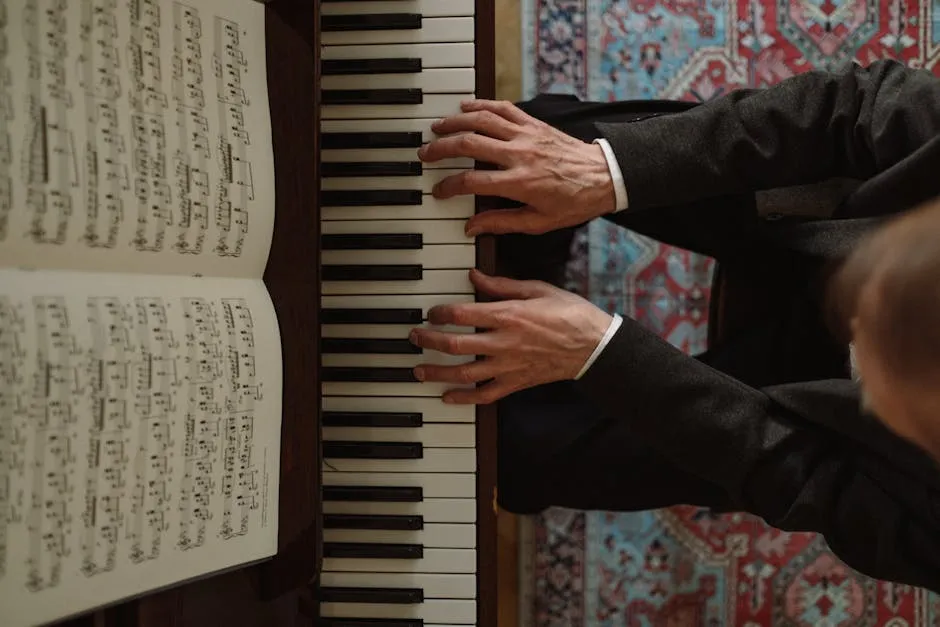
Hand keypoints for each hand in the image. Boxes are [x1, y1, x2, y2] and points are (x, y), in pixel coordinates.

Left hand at [409, 269, 613, 403]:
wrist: (594, 346)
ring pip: (464, 374)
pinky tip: (447, 397)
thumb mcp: (536, 289)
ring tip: (419, 370)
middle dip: (428, 342)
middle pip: (455, 345)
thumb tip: (474, 275)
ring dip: (437, 373)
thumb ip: (501, 285)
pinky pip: (485, 395)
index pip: (461, 314)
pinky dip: (464, 399)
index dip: (439, 313)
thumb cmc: (569, 314)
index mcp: (508, 315)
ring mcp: (508, 366)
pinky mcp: (516, 382)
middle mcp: (504, 343)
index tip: (431, 312)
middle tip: (414, 338)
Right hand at [418, 99, 615, 235]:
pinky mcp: (534, 124)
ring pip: (482, 120)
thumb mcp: (539, 222)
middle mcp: (520, 155)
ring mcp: (527, 135)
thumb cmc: (575, 202)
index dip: (449, 186)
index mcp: (520, 183)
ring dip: (455, 121)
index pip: (473, 181)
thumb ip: (502, 223)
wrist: (605, 177)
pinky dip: (482, 104)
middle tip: (425, 153)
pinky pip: (503, 108)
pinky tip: (466, 106)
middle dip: (441, 148)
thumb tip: (472, 227)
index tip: (439, 191)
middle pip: (469, 144)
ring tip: (437, 127)